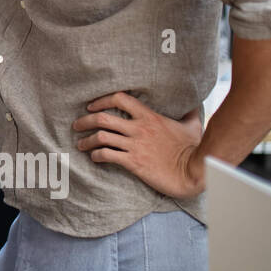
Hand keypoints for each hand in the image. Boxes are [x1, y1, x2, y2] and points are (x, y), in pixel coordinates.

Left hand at [74, 91, 205, 199]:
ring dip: (86, 141)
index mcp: (149, 116)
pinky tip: (94, 158)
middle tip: (76, 125)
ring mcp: (135, 145)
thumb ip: (188, 113)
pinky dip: (96, 155)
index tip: (91, 106)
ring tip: (80, 145)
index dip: (101, 100)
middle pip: (102, 118)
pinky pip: (107, 155)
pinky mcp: (134, 162)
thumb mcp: (192, 126)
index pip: (119, 99)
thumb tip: (192, 105)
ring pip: (101, 137)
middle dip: (85, 121)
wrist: (194, 171)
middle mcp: (139, 128)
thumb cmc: (193, 149)